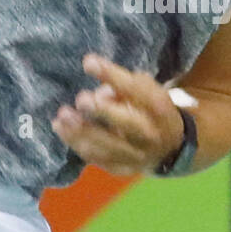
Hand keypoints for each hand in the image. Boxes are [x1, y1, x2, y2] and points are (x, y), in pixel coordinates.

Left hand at [51, 54, 185, 175]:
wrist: (170, 149)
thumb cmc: (151, 111)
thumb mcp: (148, 93)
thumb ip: (126, 88)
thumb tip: (99, 94)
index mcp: (160, 108)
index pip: (138, 90)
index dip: (113, 76)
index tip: (88, 62)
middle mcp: (151, 134)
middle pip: (129, 124)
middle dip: (103, 111)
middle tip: (81, 99)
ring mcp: (137, 155)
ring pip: (108, 147)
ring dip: (81, 132)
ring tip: (60, 118)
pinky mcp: (122, 168)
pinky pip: (98, 159)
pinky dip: (77, 144)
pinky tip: (61, 129)